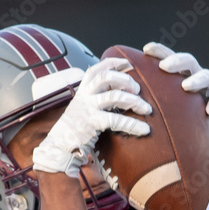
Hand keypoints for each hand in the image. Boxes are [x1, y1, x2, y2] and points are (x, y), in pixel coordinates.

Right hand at [33, 58, 151, 176]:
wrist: (61, 146)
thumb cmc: (78, 128)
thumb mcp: (85, 107)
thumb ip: (98, 98)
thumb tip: (122, 93)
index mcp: (84, 89)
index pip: (98, 68)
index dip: (114, 63)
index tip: (129, 64)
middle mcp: (84, 95)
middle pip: (106, 77)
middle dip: (126, 80)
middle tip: (138, 89)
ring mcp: (87, 108)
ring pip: (114, 96)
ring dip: (134, 101)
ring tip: (147, 109)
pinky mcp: (92, 123)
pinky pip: (116, 120)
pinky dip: (133, 125)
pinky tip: (144, 129)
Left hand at [143, 42, 208, 148]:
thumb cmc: (190, 117)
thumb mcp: (172, 107)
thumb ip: (156, 102)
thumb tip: (127, 105)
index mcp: (182, 75)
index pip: (170, 59)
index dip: (160, 51)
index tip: (146, 49)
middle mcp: (198, 76)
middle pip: (188, 62)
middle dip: (176, 62)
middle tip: (164, 66)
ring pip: (207, 76)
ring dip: (196, 79)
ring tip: (186, 86)